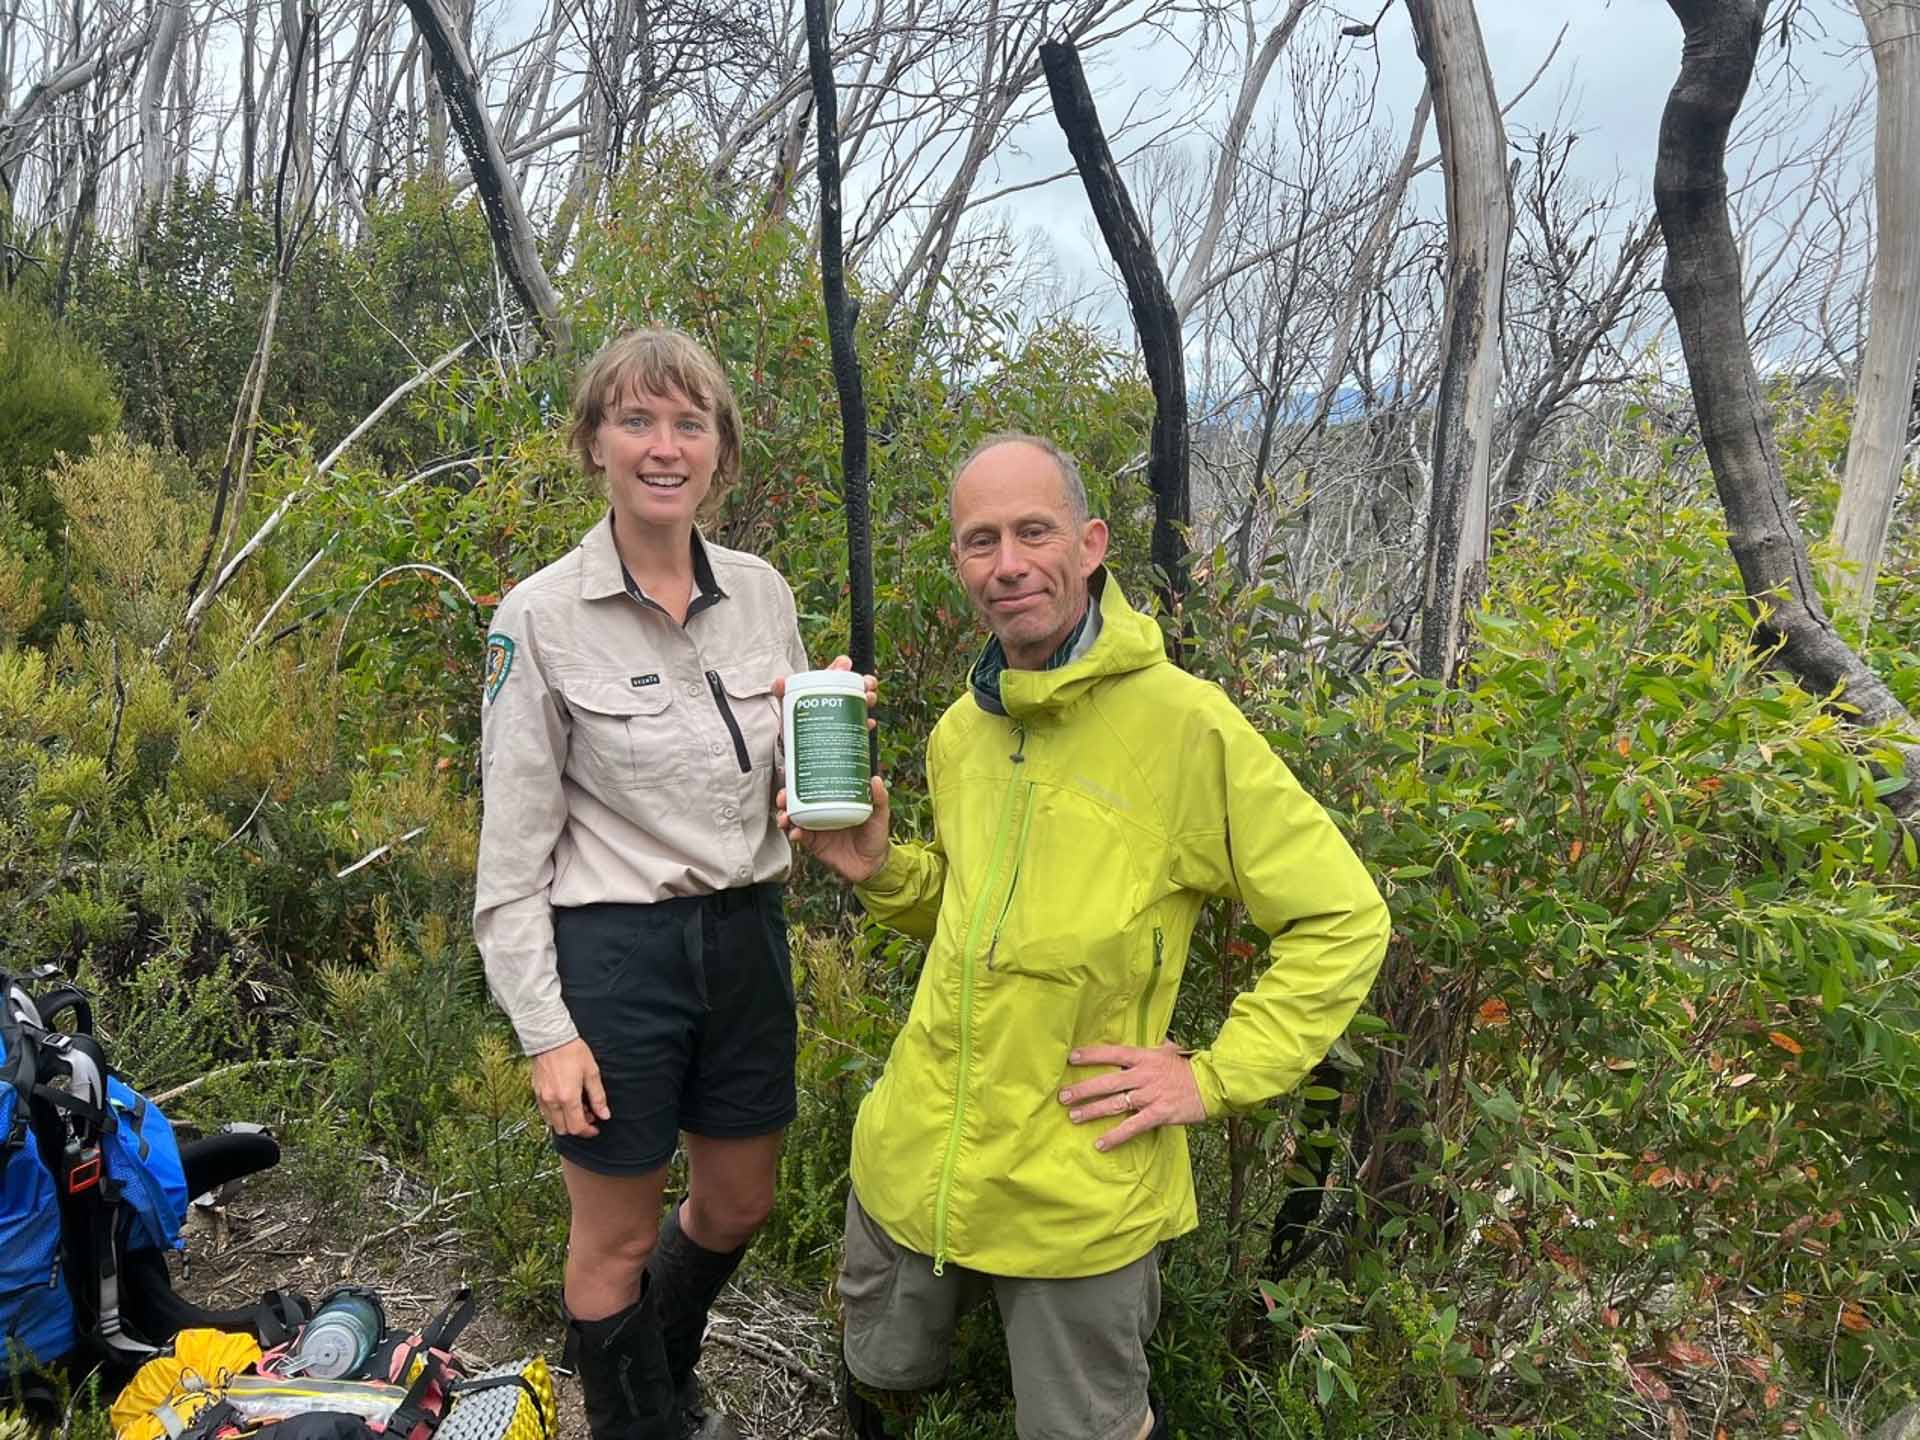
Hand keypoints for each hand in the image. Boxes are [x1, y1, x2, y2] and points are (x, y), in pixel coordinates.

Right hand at [530, 1037, 609, 1136]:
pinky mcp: (536, 1092)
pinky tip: (564, 1101)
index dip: (588, 1132)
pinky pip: (544, 1112)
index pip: (577, 1127)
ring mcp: (542, 1097)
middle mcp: (553, 1101)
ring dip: (565, 1121)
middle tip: (588, 1115)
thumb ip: (598, 1097)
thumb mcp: (592, 1073)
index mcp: (568, 1097)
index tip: (595, 1128)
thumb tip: (604, 1115)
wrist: (551, 1038)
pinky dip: (555, 1113)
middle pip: (563, 1129)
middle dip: (577, 1127)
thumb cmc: (573, 1051)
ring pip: (552, 1123)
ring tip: (577, 1106)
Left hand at [771, 654, 879, 731]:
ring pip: (862, 702)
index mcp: (825, 685)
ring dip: (868, 698)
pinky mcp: (848, 730)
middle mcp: (838, 696)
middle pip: (856, 685)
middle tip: (866, 685)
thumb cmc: (794, 716)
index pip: (837, 670)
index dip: (843, 665)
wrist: (795, 741)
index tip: (846, 664)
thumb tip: (779, 681)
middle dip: (864, 682)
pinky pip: (860, 725)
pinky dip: (865, 723)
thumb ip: (781, 691)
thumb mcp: (786, 701)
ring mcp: (845, 712)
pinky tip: (868, 722)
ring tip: (869, 699)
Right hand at [778, 773, 890, 882]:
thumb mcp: (880, 815)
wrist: (873, 865)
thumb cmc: (877, 837)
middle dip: (786, 798)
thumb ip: (880, 798)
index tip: (793, 777)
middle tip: (784, 797)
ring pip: (794, 818)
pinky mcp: (814, 844)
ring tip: (784, 816)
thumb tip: (876, 779)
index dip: (801, 782)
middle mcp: (823, 812)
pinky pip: (799, 836)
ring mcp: (817, 828)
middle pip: (798, 801)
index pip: (815, 787)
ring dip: (785, 815)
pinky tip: (794, 832)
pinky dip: (793, 833)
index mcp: (836, 801)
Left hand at [1059, 1042, 1206, 1150]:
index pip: (1112, 1053)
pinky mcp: (1158, 1114)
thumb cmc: (1188, 1068)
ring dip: (1092, 1111)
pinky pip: (1132, 1126)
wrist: (1212, 1085)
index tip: (1071, 1058)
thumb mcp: (1169, 1051)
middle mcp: (1143, 1075)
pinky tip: (1100, 1143)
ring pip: (1115, 1104)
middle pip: (1107, 1082)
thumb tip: (1151, 1039)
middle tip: (1062, 1096)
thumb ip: (1154, 1047)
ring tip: (1073, 1116)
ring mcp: (1150, 1095)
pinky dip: (1115, 1136)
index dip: (1091, 1055)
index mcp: (1144, 1057)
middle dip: (1083, 1089)